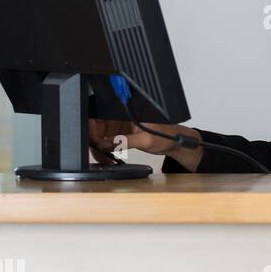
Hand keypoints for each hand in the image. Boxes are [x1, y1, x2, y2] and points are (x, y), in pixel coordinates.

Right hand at [88, 119, 202, 170]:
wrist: (177, 143)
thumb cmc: (168, 135)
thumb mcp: (146, 139)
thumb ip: (125, 141)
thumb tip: (105, 145)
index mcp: (126, 110)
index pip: (100, 115)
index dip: (92, 128)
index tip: (94, 142)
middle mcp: (120, 116)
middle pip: (96, 127)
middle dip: (94, 142)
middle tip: (99, 155)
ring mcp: (119, 125)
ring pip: (99, 136)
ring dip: (98, 149)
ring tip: (105, 160)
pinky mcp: (121, 133)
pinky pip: (107, 142)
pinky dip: (104, 151)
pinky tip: (108, 158)